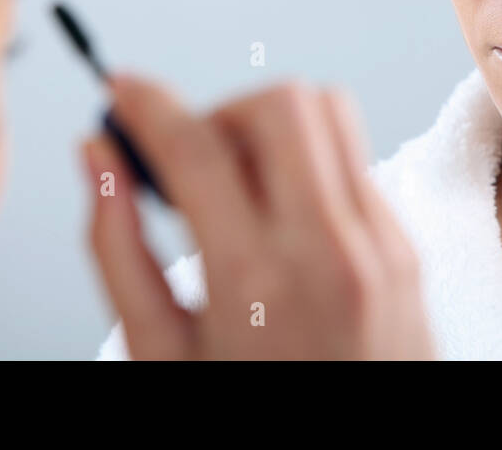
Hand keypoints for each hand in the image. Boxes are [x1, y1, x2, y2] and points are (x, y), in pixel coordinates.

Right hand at [82, 74, 434, 359]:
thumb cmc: (249, 413)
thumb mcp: (161, 354)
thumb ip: (117, 247)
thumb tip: (95, 156)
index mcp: (255, 282)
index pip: (196, 147)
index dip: (147, 103)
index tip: (122, 88)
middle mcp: (330, 249)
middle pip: (278, 102)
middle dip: (219, 109)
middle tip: (188, 158)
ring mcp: (380, 242)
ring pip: (329, 110)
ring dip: (270, 123)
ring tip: (236, 181)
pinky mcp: (406, 243)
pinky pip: (355, 158)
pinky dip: (309, 159)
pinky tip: (281, 212)